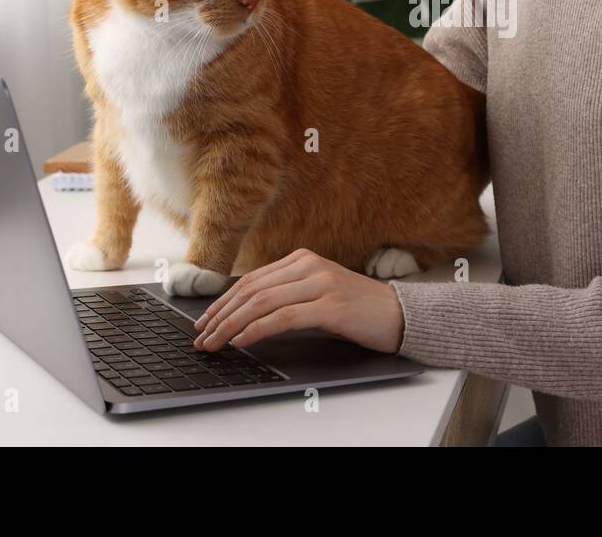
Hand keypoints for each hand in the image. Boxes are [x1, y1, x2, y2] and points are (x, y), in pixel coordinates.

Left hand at [192, 248, 405, 354]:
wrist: (400, 314)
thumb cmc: (358, 308)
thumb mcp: (318, 293)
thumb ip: (288, 294)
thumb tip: (245, 313)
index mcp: (303, 259)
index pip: (251, 280)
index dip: (222, 302)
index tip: (205, 321)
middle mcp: (310, 266)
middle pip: (251, 290)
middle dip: (220, 315)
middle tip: (202, 336)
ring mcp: (321, 283)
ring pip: (262, 303)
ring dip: (232, 325)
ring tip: (215, 343)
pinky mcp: (330, 305)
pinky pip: (283, 317)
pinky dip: (256, 330)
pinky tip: (242, 341)